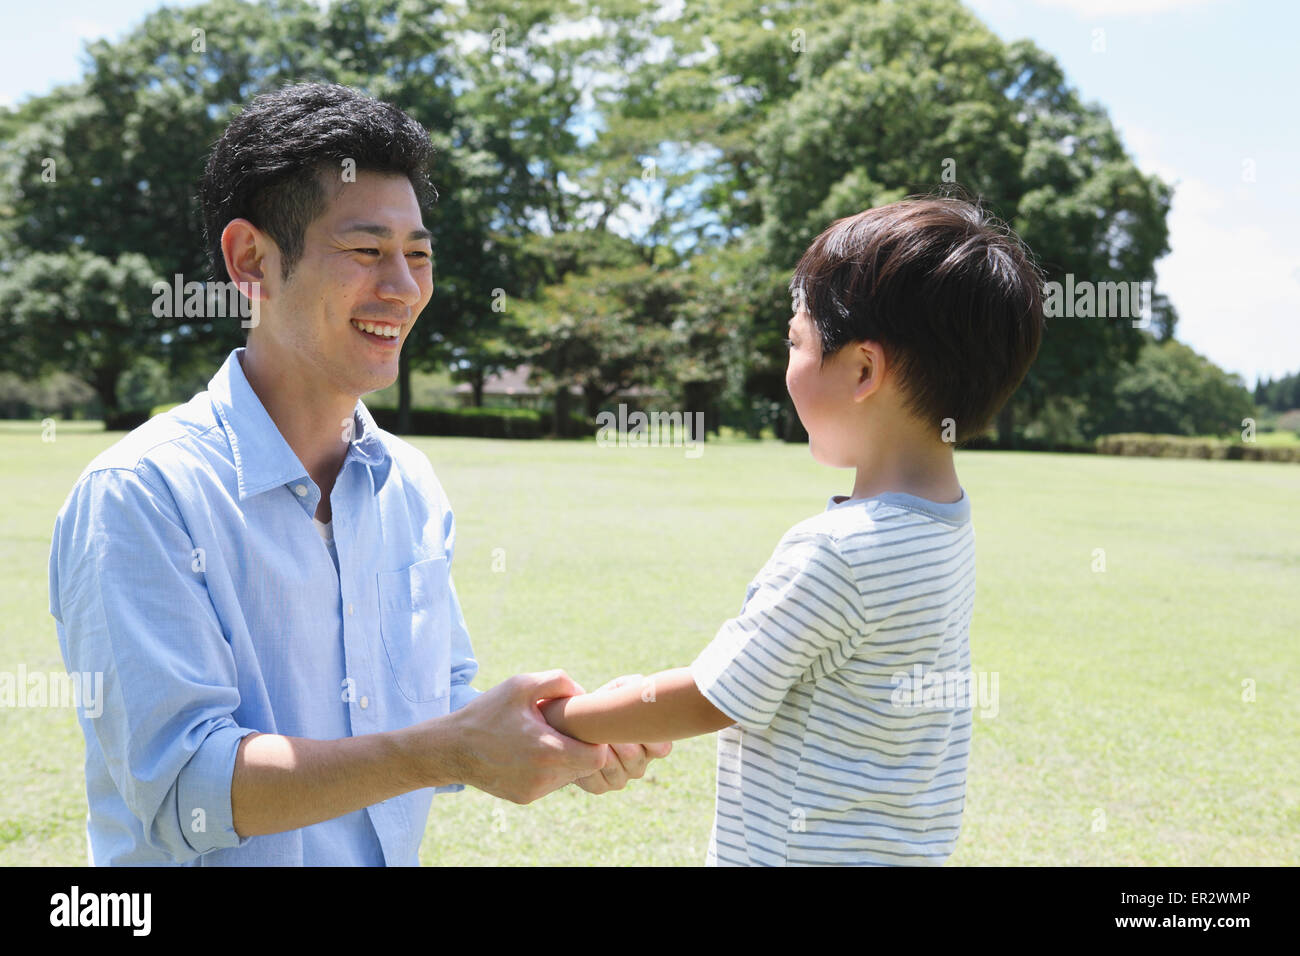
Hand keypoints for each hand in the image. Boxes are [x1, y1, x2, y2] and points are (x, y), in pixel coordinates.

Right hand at [437, 670, 608, 804]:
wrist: (450, 748)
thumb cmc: (487, 713)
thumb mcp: (520, 685)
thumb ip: (558, 681)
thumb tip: (583, 694)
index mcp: (548, 751)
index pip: (598, 758)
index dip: (598, 741)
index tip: (585, 727)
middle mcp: (544, 777)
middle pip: (585, 767)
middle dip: (581, 747)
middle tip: (564, 729)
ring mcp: (534, 791)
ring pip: (568, 775)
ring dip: (564, 758)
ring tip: (543, 738)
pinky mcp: (524, 797)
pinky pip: (550, 782)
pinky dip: (547, 768)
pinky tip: (529, 751)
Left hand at [567, 675, 672, 794]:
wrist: (570, 723)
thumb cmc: (601, 704)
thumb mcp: (618, 690)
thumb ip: (634, 685)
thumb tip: (641, 685)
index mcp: (652, 745)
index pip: (662, 748)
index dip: (647, 735)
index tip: (630, 720)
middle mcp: (639, 765)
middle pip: (635, 758)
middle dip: (619, 739)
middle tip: (605, 726)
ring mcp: (620, 779)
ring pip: (616, 769)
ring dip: (601, 751)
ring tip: (592, 734)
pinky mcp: (600, 787)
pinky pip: (597, 781)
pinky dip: (588, 765)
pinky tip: (581, 750)